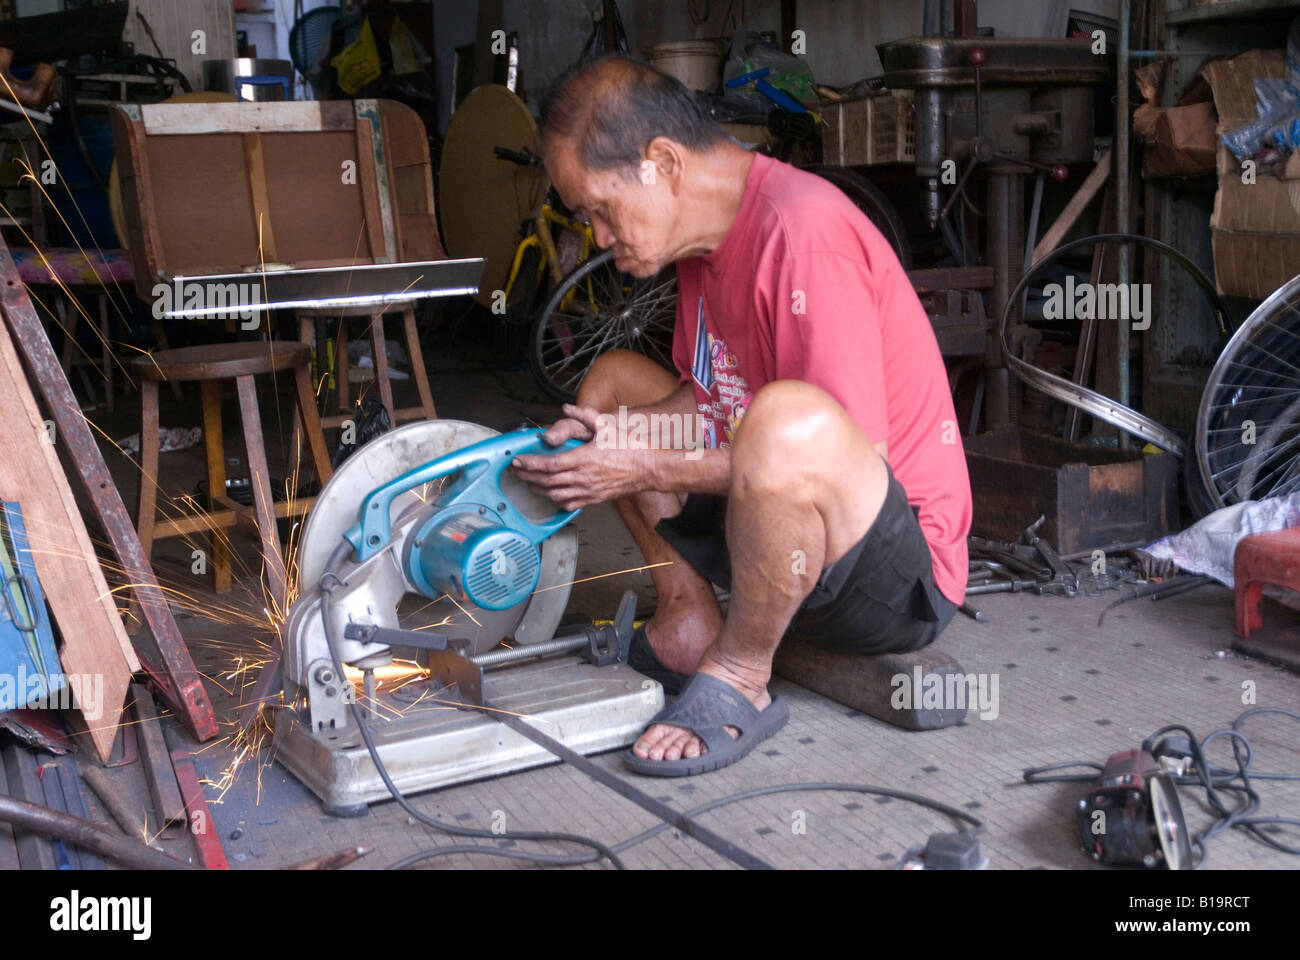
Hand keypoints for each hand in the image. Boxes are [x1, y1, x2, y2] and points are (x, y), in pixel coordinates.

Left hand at [512, 404, 650, 509]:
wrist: (648, 469)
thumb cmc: (630, 448)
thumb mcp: (607, 426)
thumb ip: (585, 415)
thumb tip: (566, 408)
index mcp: (584, 459)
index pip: (549, 464)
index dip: (530, 464)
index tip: (518, 460)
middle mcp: (584, 478)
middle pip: (547, 481)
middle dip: (527, 476)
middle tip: (515, 471)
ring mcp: (588, 491)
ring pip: (555, 495)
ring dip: (538, 489)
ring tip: (527, 481)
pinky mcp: (593, 499)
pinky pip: (568, 504)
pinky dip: (554, 500)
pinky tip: (549, 494)